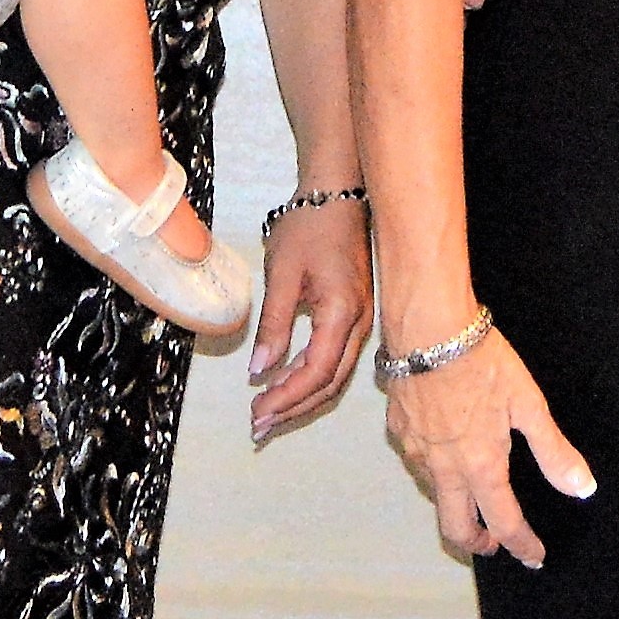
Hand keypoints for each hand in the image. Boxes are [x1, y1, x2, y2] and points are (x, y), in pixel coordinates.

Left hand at [243, 198, 372, 444]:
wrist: (338, 193)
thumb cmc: (308, 226)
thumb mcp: (283, 273)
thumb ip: (274, 324)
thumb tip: (259, 371)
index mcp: (342, 313)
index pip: (316, 372)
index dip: (287, 398)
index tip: (257, 412)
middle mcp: (360, 324)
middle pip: (330, 383)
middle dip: (294, 408)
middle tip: (258, 426)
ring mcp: (362, 321)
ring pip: (335, 375)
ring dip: (303, 398)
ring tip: (269, 414)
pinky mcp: (356, 316)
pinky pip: (337, 359)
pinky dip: (311, 378)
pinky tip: (287, 384)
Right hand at [381, 315, 596, 566]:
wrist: (428, 328)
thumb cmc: (481, 362)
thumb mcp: (528, 406)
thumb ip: (554, 452)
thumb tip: (582, 488)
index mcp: (481, 467)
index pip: (505, 524)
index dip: (523, 546)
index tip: (534, 557)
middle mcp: (444, 469)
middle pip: (455, 529)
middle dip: (477, 543)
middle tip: (495, 543)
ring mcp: (417, 451)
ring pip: (435, 495)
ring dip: (457, 505)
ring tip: (474, 494)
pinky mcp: (399, 430)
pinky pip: (418, 463)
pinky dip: (436, 471)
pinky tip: (446, 451)